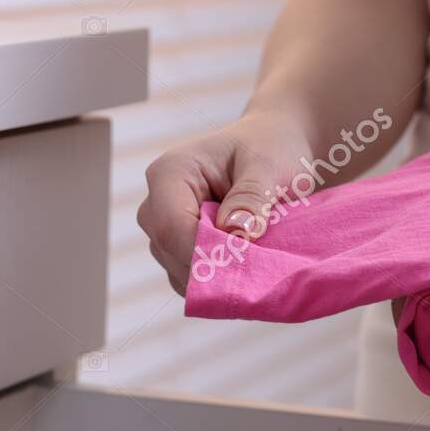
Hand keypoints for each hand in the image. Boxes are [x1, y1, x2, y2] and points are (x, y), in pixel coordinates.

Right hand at [137, 111, 315, 295]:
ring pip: (180, 271)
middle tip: (261, 268)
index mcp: (170, 173)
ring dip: (219, 277)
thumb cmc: (269, 148)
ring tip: (259, 262)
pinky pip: (192, 280)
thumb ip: (252, 197)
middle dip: (214, 267)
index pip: (172, 226)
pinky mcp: (178, 251)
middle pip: (171, 252)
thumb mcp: (268, 165)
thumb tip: (235, 231)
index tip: (247, 264)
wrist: (272, 147)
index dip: (205, 253)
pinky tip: (248, 268)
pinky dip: (220, 283)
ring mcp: (165, 230)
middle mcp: (156, 203)